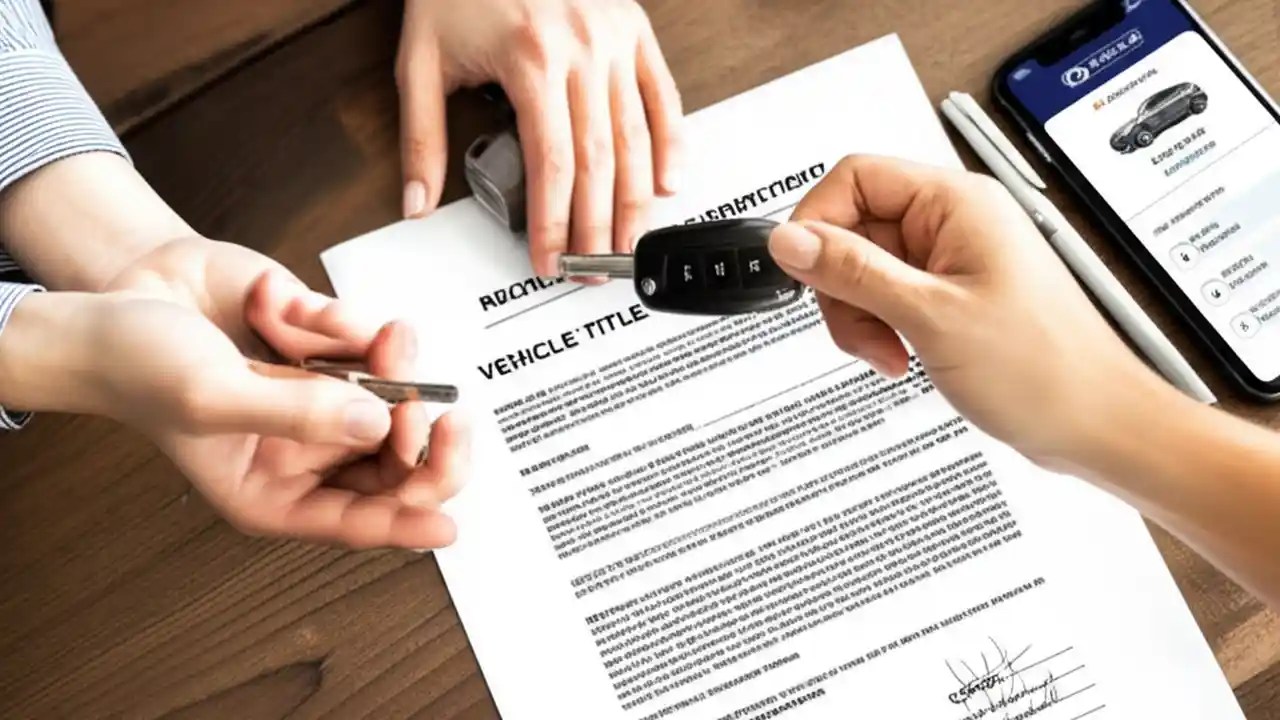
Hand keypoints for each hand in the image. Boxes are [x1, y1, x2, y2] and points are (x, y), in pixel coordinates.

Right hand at [90, 238, 469, 548]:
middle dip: (421, 436)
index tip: (448, 522)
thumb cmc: (139, 363)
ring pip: (394, 397)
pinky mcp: (326, 353)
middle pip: (397, 464)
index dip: (408, 524)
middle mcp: (304, 451)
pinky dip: (342, 322)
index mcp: (272, 490)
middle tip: (440, 410)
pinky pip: (367, 343)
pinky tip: (279, 306)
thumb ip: (296, 414)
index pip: (356, 521)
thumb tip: (378, 423)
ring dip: (392, 362)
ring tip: (380, 336)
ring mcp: (320, 400)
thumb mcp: (209, 395)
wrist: (120, 291)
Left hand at [396, 0, 683, 274]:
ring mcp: (616, 41)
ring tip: (628, 246)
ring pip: (637, 138)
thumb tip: (418, 202)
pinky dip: (672, 145)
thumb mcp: (421, 58)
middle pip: (600, 161)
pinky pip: (664, 98)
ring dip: (636, 202)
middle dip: (598, 227)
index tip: (550, 260)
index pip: (551, 164)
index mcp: (531, 59)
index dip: (555, 223)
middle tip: (593, 271)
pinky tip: (670, 185)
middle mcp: (583, 51)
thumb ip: (422, 136)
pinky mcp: (635, 31)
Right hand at [766, 155, 1167, 465]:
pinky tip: (902, 355)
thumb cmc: (1044, 368)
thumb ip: (852, 272)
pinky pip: (888, 295)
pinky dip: (881, 327)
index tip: (804, 270)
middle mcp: (954, 221)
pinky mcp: (950, 293)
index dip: (818, 222)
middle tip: (861, 329)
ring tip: (889, 351)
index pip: (855, 177)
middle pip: (853, 227)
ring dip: (860, 314)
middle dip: (842, 285)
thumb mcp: (928, 316)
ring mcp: (951, 258)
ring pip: (865, 267)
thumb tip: (790, 239)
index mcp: (956, 202)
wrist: (1095, 422)